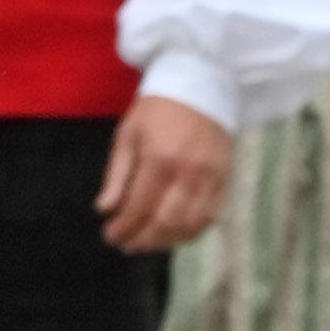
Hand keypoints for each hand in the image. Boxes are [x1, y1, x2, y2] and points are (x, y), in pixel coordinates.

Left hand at [95, 95, 234, 252]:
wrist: (203, 85)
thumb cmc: (158, 109)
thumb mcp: (128, 134)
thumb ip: (117, 174)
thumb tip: (104, 209)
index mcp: (160, 160)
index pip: (139, 207)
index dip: (123, 227)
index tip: (109, 236)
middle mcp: (188, 174)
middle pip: (165, 223)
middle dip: (142, 239)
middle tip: (126, 245)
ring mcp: (211, 180)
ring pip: (189, 225)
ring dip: (165, 241)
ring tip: (147, 243)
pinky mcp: (225, 181)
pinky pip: (209, 217)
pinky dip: (190, 232)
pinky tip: (174, 234)